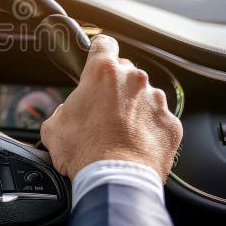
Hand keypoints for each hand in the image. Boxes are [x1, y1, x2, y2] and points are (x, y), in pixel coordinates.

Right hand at [40, 34, 182, 181]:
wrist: (115, 182)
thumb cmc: (84, 153)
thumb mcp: (54, 127)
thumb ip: (62, 110)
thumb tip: (66, 114)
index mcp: (103, 73)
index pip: (104, 44)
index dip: (99, 52)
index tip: (98, 59)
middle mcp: (133, 80)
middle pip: (125, 73)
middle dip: (114, 89)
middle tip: (103, 113)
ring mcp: (156, 101)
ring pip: (144, 97)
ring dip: (133, 110)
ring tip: (120, 135)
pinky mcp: (171, 124)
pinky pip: (159, 121)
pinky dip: (149, 130)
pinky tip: (135, 145)